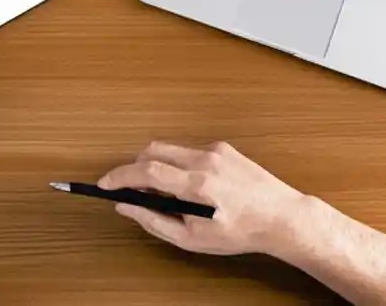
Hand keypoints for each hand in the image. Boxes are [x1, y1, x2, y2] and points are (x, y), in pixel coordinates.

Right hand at [98, 141, 314, 257]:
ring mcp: (215, 150)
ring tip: (167, 193)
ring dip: (159, 165)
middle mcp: (204, 160)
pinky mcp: (224, 148)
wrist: (281, 217)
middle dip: (135, 167)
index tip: (104, 184)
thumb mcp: (192, 238)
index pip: (145, 171)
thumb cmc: (241, 232)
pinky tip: (192, 186)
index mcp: (196, 184)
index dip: (119, 176)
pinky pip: (190, 150)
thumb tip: (126, 208)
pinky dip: (180, 164)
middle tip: (133, 189)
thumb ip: (154, 221)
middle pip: (152, 150)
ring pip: (170, 149)